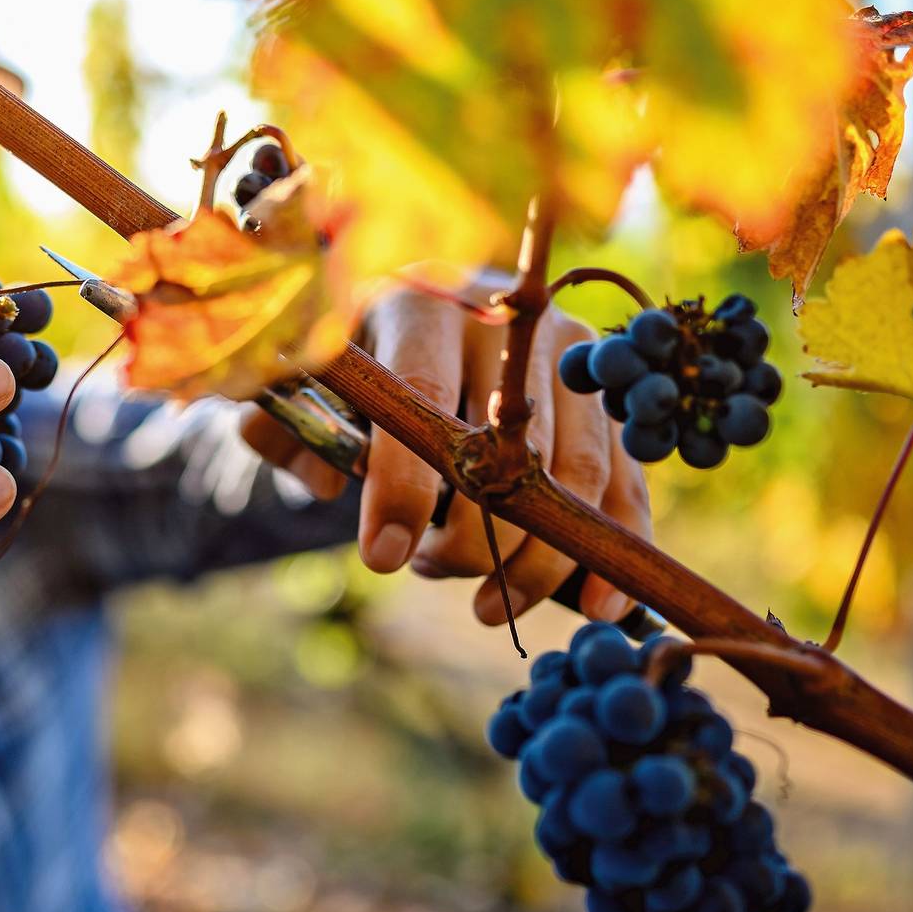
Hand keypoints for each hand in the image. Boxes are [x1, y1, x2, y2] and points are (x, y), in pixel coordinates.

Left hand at [240, 280, 650, 626]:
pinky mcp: (605, 393)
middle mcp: (507, 325)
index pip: (425, 400)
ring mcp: (570, 353)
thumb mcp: (307, 382)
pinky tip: (599, 606)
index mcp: (423, 307)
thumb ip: (286, 430)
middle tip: (431, 572)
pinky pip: (626, 478)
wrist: (430, 305)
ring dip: (539, 559)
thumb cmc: (362, 358)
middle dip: (474, 538)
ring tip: (490, 606)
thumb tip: (325, 485)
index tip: (384, 559)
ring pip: (575, 473)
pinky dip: (617, 545)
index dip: (405, 486)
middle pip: (508, 449)